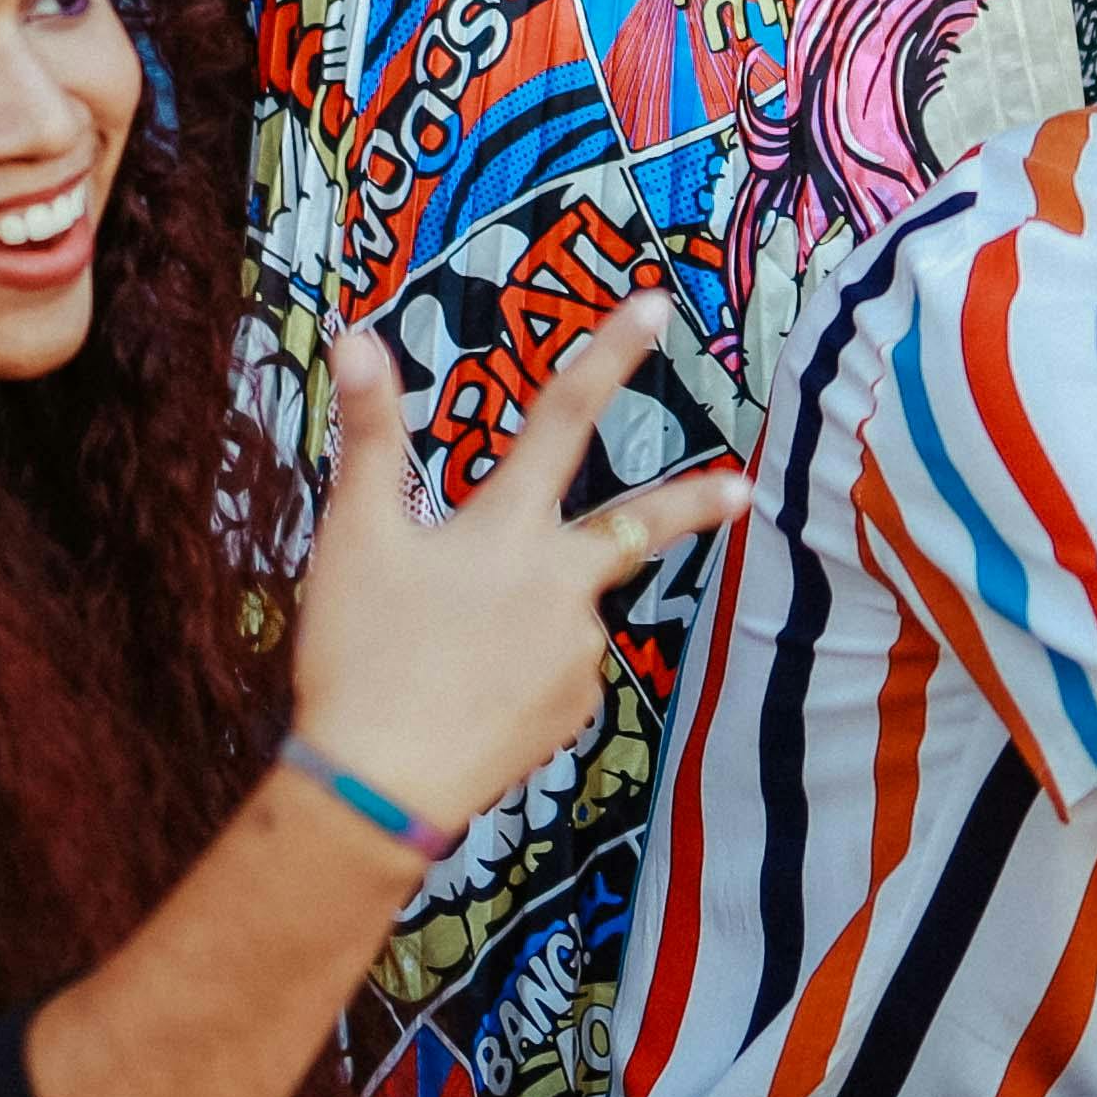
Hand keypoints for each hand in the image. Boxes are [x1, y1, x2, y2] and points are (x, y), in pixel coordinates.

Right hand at [291, 312, 753, 831]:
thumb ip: (367, 435)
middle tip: (743, 490)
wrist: (379, 788)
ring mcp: (575, 654)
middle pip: (637, 527)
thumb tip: (357, 337)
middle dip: (695, 505)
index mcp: (508, 528)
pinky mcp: (572, 714)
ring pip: (568, 610)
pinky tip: (469, 695)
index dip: (610, 354)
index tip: (658, 308)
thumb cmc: (358, 654)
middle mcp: (562, 584)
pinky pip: (556, 676)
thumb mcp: (353, 535)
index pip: (563, 417)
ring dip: (534, 613)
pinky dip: (523, 672)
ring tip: (444, 656)